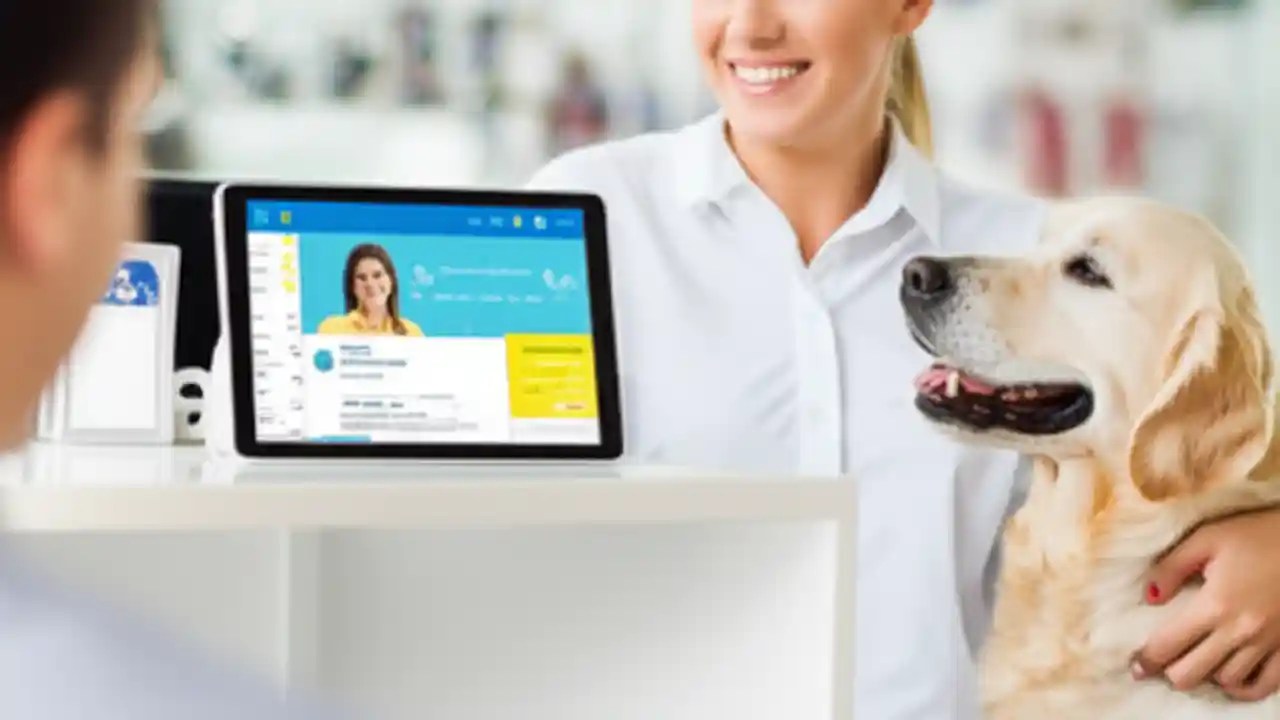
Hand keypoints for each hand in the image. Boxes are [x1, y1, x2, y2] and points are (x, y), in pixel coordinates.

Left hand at [1132, 508, 1279, 700]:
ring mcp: (1267, 644)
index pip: (1168, 645)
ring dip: (1206, 674)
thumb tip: (1148, 597)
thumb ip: (1172, 567)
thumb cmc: (1257, 534)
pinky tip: (1230, 676)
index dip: (1146, 660)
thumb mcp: (1207, 538)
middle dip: (1171, 670)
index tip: (1136, 666)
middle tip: (1164, 661)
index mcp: (1214, 605)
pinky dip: (1243, 687)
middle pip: (1191, 674)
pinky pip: (1264, 685)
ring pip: (1226, 681)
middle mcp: (1239, 631)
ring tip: (1197, 660)